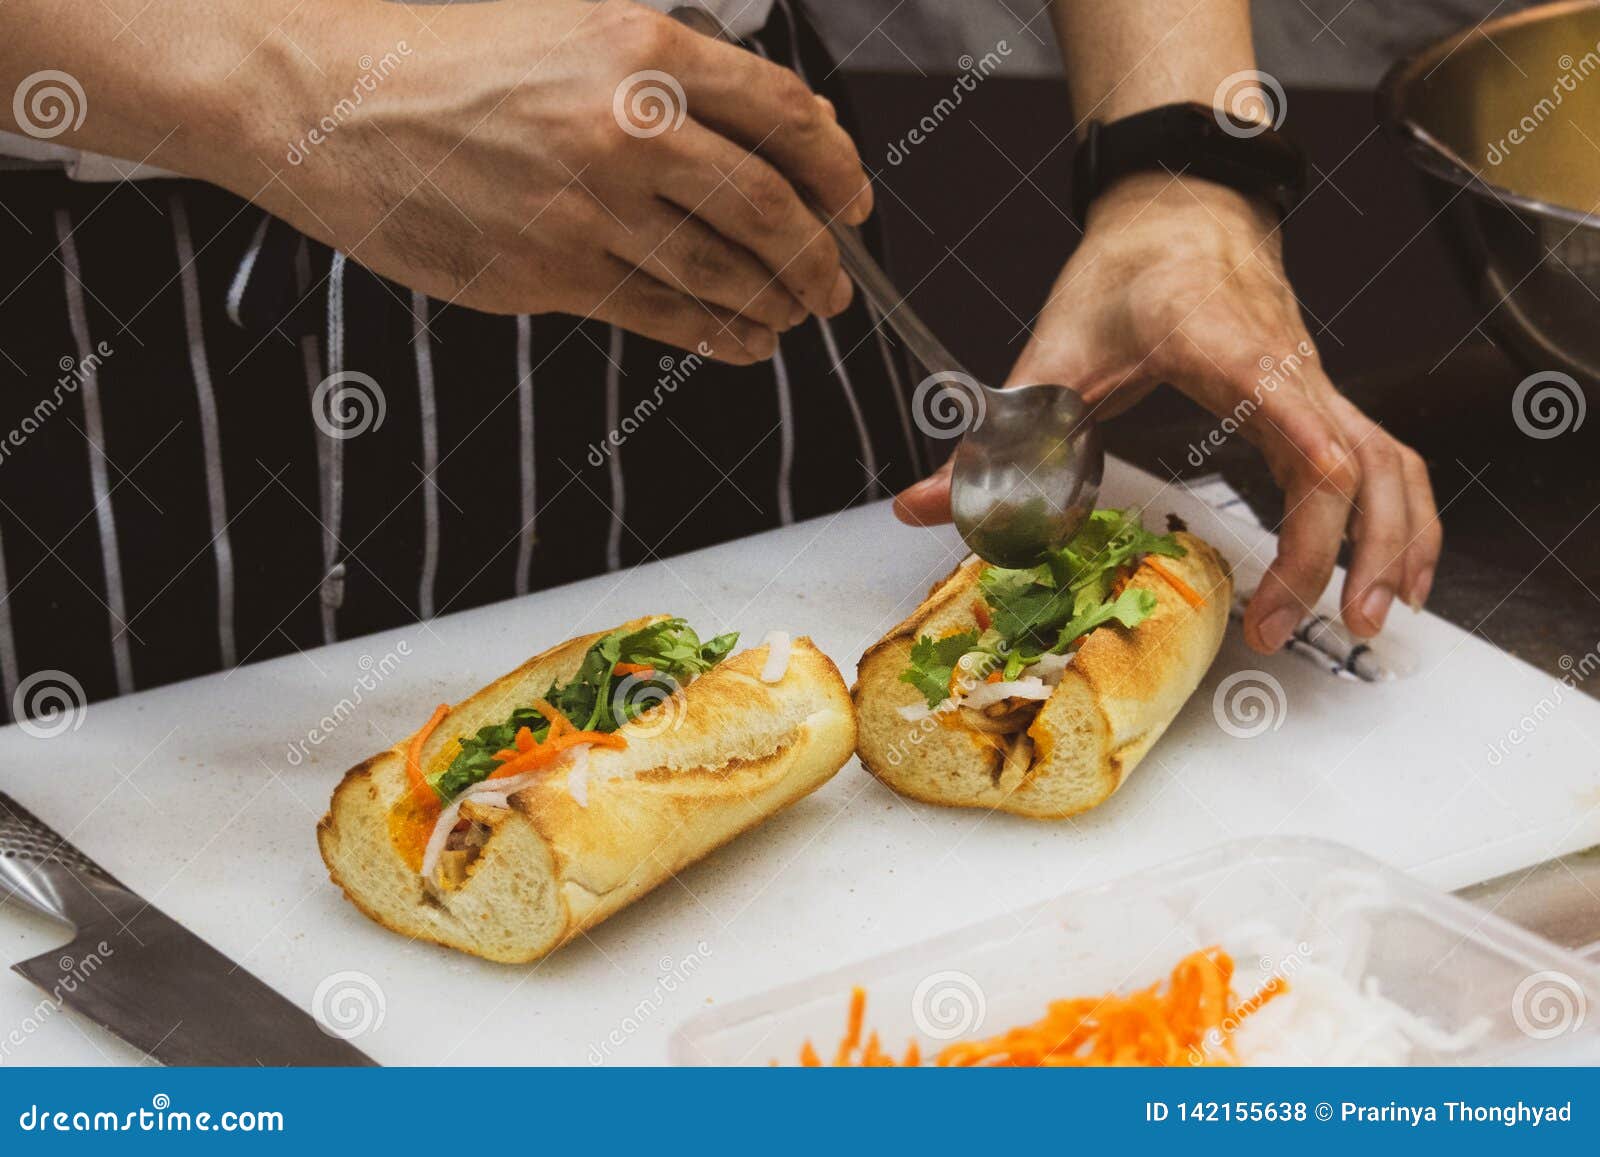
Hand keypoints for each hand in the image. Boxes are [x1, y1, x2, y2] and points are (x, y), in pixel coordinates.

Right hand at [228, 0, 869, 362]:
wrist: (325, 102)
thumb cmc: (440, 59)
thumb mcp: (568, 24)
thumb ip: (669, 73)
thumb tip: (762, 133)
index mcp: (643, 48)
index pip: (785, 115)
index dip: (839, 168)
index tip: (854, 199)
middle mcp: (628, 126)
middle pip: (771, 207)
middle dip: (822, 256)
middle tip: (837, 280)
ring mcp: (589, 207)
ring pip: (724, 274)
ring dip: (779, 303)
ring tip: (798, 315)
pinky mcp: (549, 273)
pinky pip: (664, 316)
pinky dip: (721, 335)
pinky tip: (744, 340)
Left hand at [895, 173, 1440, 652]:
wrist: (1181, 209)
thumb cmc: (1125, 273)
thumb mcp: (1051, 354)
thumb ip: (997, 438)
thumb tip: (922, 506)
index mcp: (1220, 345)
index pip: (1286, 405)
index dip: (1309, 471)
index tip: (1310, 540)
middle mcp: (1286, 368)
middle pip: (1350, 462)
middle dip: (1333, 551)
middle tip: (1283, 628)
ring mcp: (1315, 386)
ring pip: (1391, 465)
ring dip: (1393, 545)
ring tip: (1368, 620)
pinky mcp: (1322, 402)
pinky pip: (1390, 463)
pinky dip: (1405, 522)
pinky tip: (1396, 578)